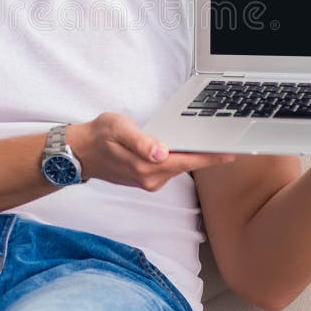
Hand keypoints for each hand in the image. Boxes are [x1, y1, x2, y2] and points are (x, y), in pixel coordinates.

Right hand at [67, 112, 234, 190]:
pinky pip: (169, 170)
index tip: (230, 154)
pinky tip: (185, 150)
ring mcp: (148, 181)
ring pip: (178, 168)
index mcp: (147, 166)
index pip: (186, 162)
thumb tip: (160, 152)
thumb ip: (141, 141)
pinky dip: (180, 160)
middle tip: (228, 145)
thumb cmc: (99, 135)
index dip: (209, 158)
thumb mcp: (118, 128)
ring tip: (210, 145)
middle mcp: (150, 179)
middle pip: (186, 166)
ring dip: (193, 158)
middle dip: (206, 157)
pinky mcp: (145, 179)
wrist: (80, 151)